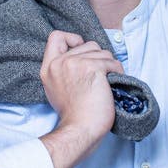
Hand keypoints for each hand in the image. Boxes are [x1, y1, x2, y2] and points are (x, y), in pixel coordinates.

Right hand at [39, 31, 121, 167]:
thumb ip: (62, 70)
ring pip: (102, 52)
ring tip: (105, 83)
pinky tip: (112, 85)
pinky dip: (118, 72)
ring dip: (109, 65)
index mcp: (49, 67)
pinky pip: (113, 62)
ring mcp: (76, 63)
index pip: (56, 37)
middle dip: (97, 57)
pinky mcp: (93, 67)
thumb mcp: (56, 88)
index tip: (80, 50)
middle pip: (87, 44)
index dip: (72, 39)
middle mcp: (60, 62)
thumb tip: (80, 57)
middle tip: (98, 77)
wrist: (80, 130)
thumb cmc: (74, 115)